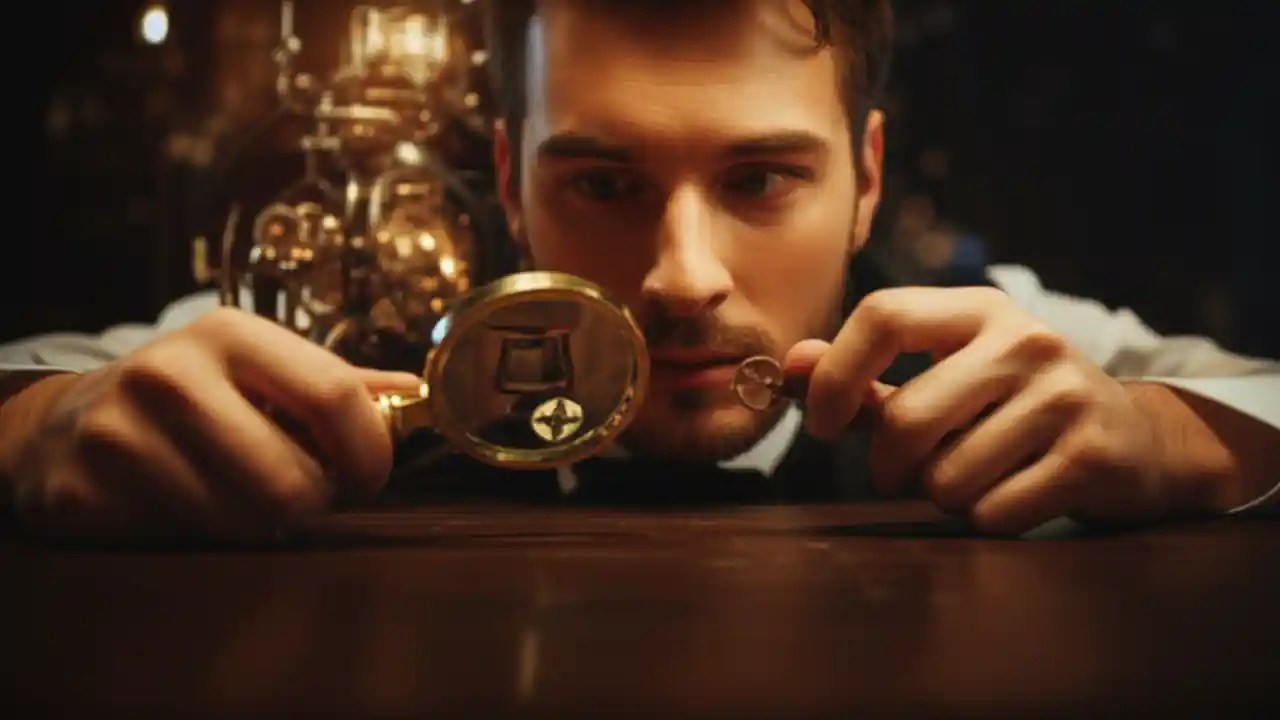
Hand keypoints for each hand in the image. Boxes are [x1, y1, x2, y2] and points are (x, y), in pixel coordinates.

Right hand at [0, 307, 421, 541]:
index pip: (337, 396)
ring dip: (259, 524)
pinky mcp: (82, 492)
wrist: (67, 422)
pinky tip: (185, 504)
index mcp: (230, 334)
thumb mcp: (259, 369)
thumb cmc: (192, 397)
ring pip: (243, 524)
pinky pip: (186, 544)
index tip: (368, 474)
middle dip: (314, 502)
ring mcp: (119, 434)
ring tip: (239, 492)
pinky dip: (202, 537)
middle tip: (303, 493)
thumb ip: (338, 383)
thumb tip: (415, 393)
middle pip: (293, 482)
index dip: (370, 452)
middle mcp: (171, 375)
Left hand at [786, 286, 1193, 534]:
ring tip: (976, 473)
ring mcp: (1063, 396)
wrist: (1136, 438)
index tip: (820, 424)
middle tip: (898, 474)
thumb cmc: (1015, 405)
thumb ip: (867, 375)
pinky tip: (1015, 492)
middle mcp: (1025, 340)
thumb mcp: (948, 373)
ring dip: (943, 494)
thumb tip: (789, 364)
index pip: (882, 316)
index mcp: (979, 309)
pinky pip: (993, 513)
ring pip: (947, 478)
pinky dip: (987, 518)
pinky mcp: (1090, 455)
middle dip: (888, 466)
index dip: (835, 376)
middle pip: (908, 419)